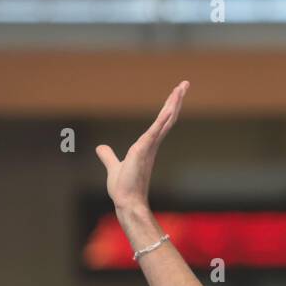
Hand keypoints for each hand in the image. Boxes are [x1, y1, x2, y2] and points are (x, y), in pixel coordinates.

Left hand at [96, 80, 189, 211]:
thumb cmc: (124, 188)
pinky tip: (170, 107)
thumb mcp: (113, 166)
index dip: (169, 108)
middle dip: (176, 100)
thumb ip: (108, 156)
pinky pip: (155, 130)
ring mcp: (149, 147)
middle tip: (185, 84)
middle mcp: (152, 145)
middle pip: (168, 118)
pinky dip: (163, 118)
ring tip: (181, 88)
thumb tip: (100, 148)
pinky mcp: (143, 150)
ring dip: (173, 103)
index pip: (161, 123)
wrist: (126, 202)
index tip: (176, 95)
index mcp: (148, 146)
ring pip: (165, 120)